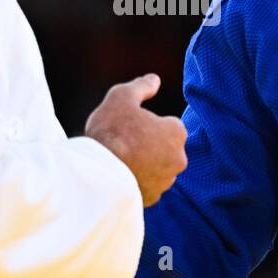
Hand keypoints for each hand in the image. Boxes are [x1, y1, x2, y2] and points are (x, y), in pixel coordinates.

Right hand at [85, 73, 187, 205]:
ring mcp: (166, 181)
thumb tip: (154, 79)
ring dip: (144, 164)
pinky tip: (119, 176)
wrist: (98, 174)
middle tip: (124, 143)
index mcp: (177, 132)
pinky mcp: (153, 198)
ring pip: (157, 168)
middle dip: (150, 145)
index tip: (131, 126)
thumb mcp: (122, 97)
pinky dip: (137, 181)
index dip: (148, 124)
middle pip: (164, 147)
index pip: (168, 124)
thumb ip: (141, 86)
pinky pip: (147, 186)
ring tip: (119, 160)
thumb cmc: (111, 132)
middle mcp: (179, 159)